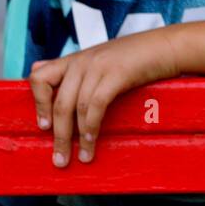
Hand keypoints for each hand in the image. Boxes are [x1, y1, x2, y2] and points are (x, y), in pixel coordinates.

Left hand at [28, 27, 180, 166]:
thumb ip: (72, 68)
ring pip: (75, 107)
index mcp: (74, 59)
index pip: (38, 76)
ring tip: (82, 157)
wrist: (167, 46)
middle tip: (60, 159)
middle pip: (58, 102)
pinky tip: (93, 141)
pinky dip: (92, 127)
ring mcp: (98, 66)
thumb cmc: (136, 56)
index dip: (38, 103)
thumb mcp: (100, 58)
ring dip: (76, 138)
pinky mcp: (116, 73)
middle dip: (58, 135)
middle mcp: (81, 62)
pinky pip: (95, 105)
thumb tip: (37, 68)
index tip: (43, 126)